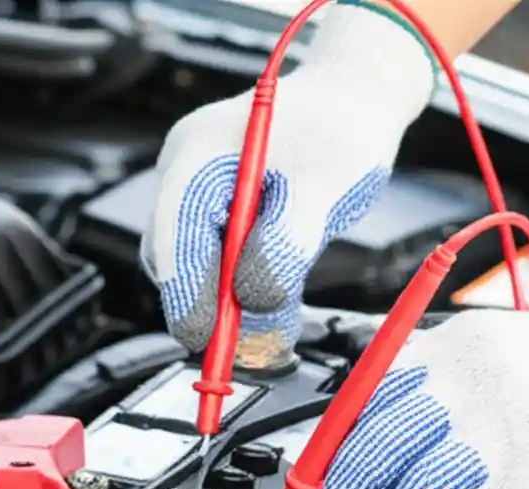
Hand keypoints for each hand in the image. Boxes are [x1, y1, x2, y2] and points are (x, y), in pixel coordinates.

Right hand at [141, 2, 434, 351]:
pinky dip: (244, 291)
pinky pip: (217, 262)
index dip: (183, 285)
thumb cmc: (343, 127)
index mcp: (201, 150)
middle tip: (244, 346)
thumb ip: (289, 239)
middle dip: (205, 302)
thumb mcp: (328, 184)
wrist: (354, 102)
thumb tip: (254, 296)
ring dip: (229, 303)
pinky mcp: (218, 214)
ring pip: (195, 264)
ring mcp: (199, 193)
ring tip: (274, 330)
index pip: (174, 226)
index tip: (201, 334)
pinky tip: (277, 312)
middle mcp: (187, 171)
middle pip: (173, 252)